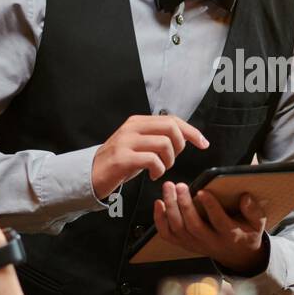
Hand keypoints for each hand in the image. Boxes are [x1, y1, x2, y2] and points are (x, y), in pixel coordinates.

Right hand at [92, 115, 208, 199]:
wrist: (91, 175)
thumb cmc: (119, 162)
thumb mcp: (139, 144)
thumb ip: (157, 137)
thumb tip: (183, 137)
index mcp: (138, 122)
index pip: (172, 119)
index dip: (191, 131)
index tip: (203, 143)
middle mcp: (132, 128)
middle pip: (170, 127)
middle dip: (181, 145)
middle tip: (174, 158)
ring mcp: (126, 142)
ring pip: (164, 143)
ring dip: (169, 160)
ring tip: (161, 168)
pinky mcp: (122, 158)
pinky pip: (152, 160)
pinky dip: (159, 170)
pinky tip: (153, 174)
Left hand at [152, 182, 267, 274]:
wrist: (237, 255)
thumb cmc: (246, 233)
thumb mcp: (257, 224)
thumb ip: (254, 211)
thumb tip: (245, 197)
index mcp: (229, 235)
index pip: (218, 221)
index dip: (210, 207)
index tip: (203, 192)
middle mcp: (209, 242)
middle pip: (192, 225)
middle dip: (184, 204)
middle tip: (181, 185)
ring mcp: (195, 244)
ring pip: (178, 229)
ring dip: (171, 207)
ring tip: (169, 188)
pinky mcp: (185, 244)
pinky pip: (168, 235)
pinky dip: (160, 220)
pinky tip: (159, 203)